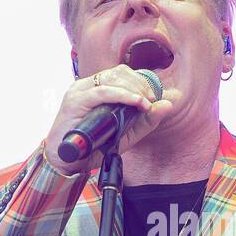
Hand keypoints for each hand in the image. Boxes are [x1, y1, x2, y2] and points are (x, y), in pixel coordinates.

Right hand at [44, 64, 174, 175]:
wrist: (66, 163)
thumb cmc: (92, 147)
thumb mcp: (126, 135)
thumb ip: (146, 121)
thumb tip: (169, 104)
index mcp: (96, 88)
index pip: (123, 74)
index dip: (143, 82)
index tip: (156, 96)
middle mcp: (87, 85)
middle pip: (121, 72)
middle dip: (142, 85)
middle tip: (153, 101)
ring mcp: (80, 90)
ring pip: (113, 78)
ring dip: (135, 89)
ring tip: (146, 103)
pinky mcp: (76, 100)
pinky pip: (104, 91)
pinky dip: (124, 95)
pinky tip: (138, 103)